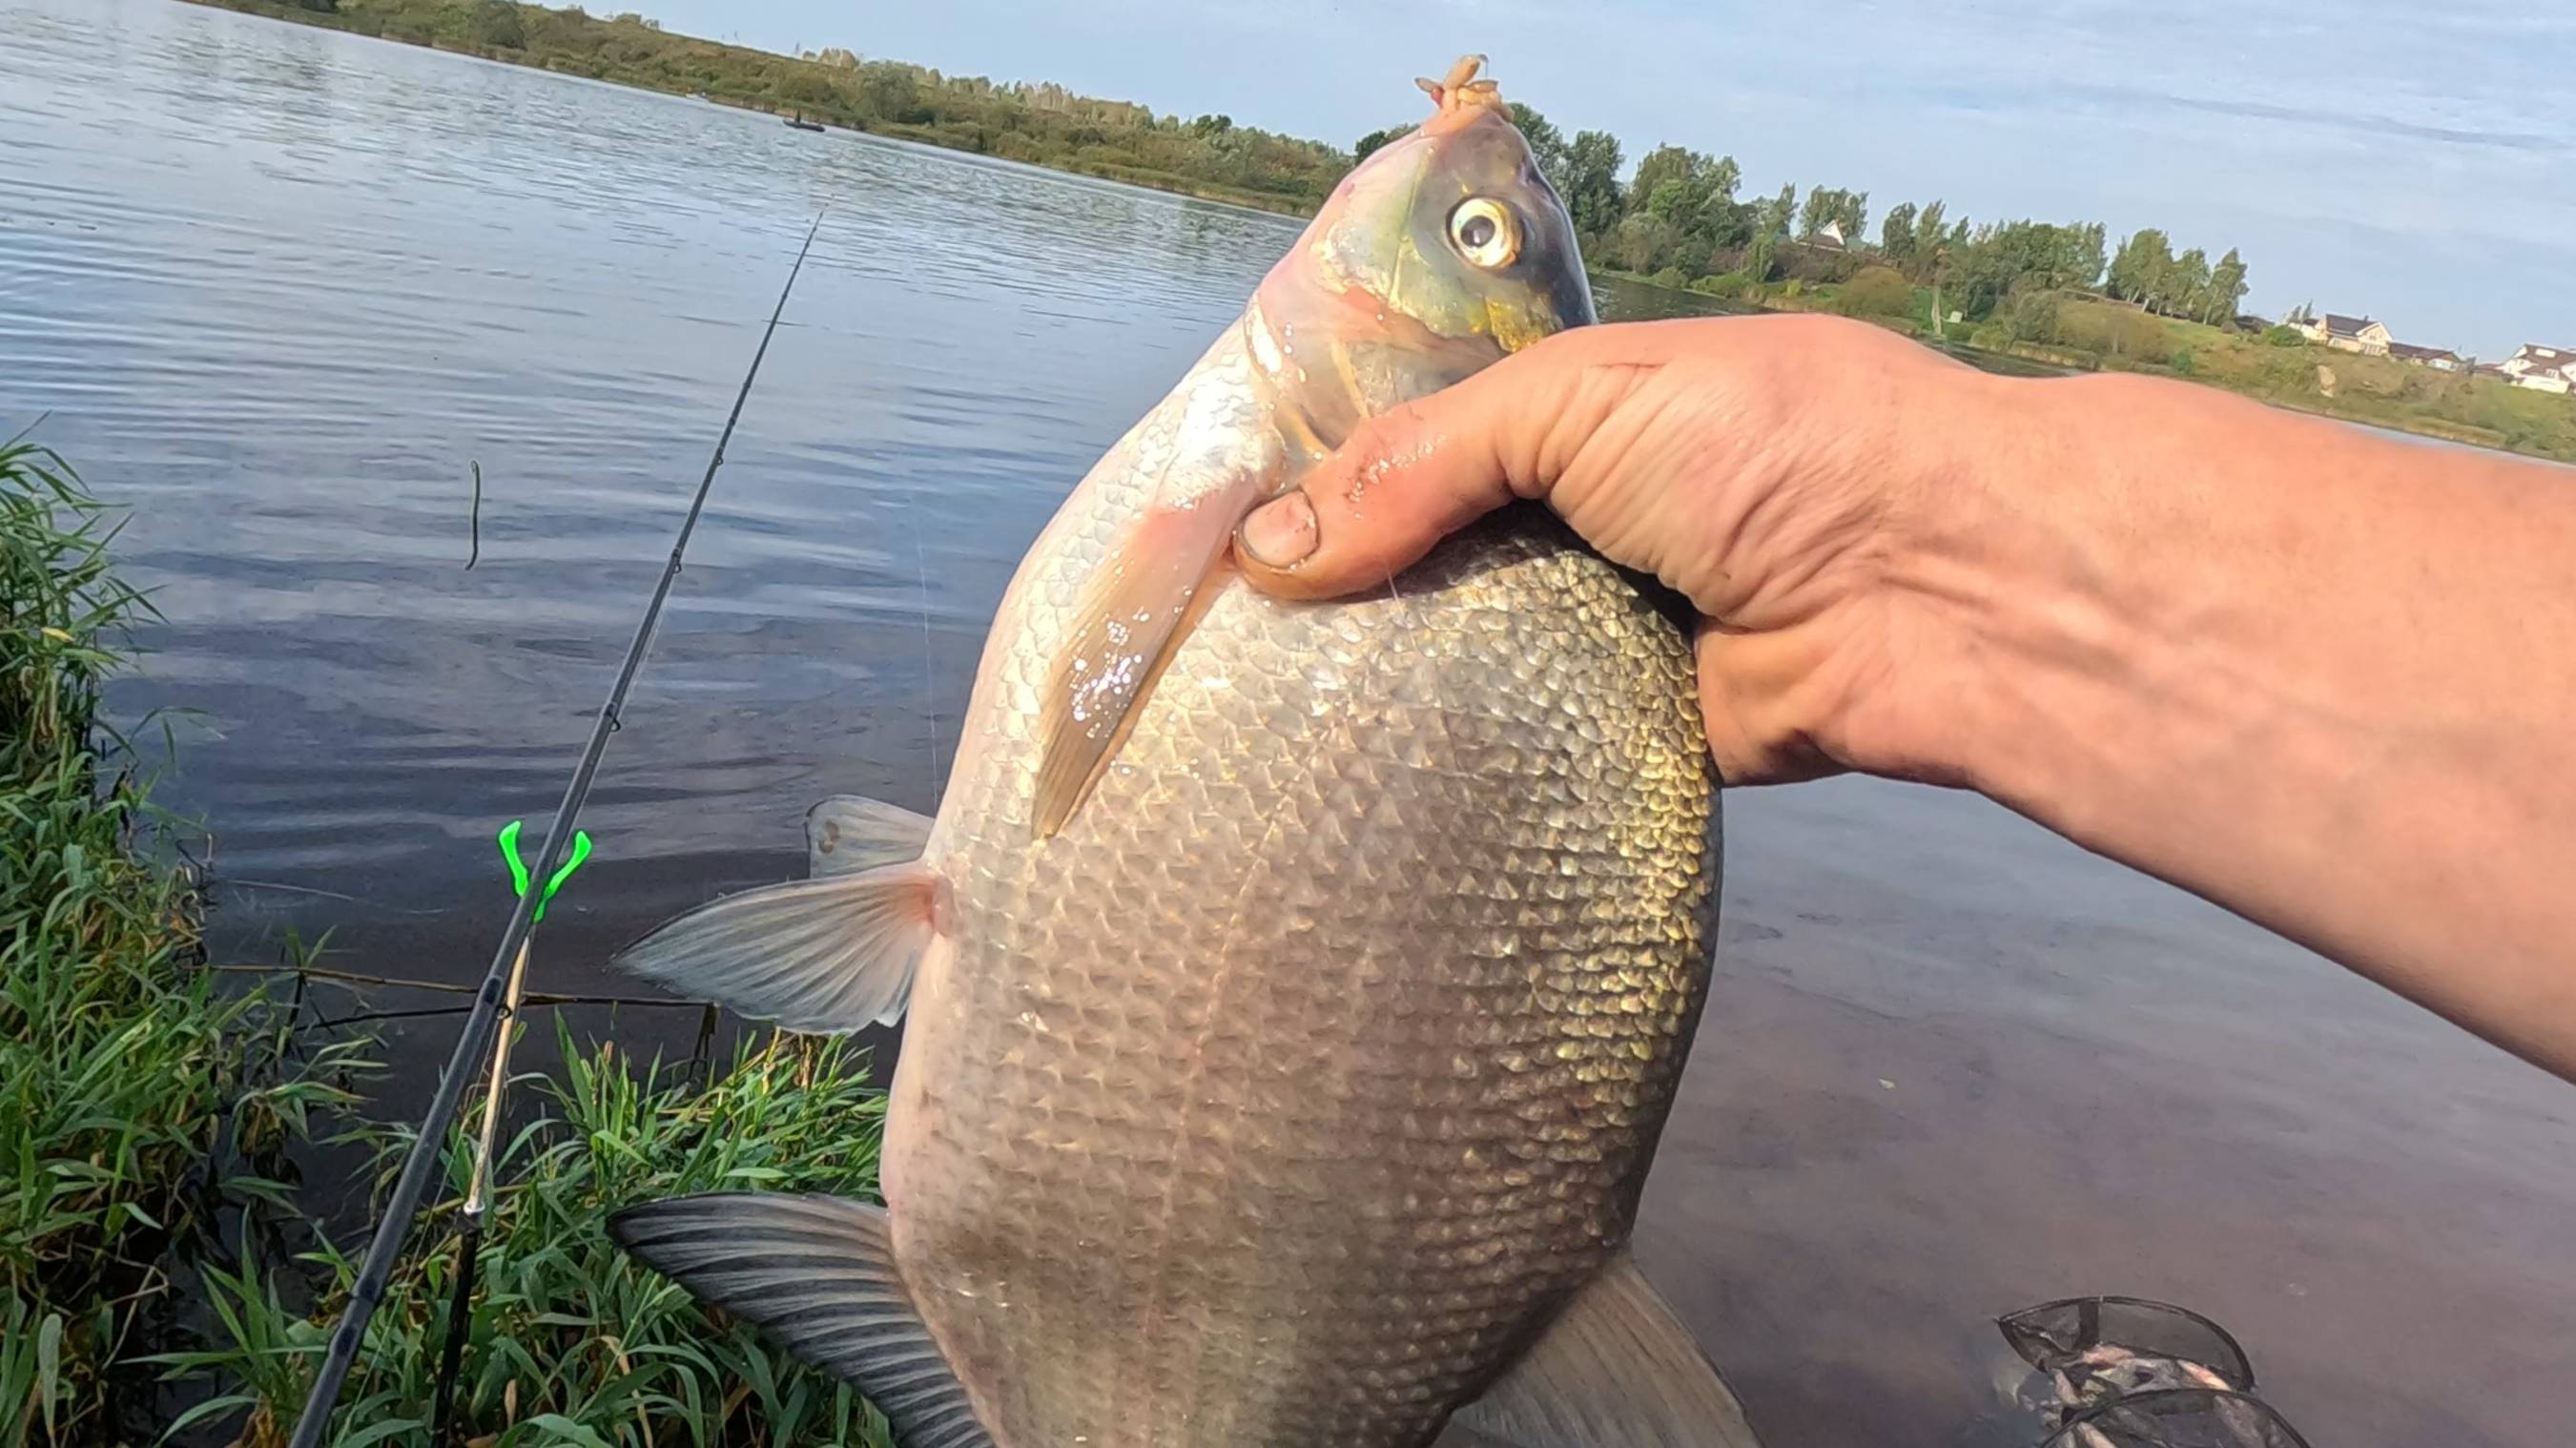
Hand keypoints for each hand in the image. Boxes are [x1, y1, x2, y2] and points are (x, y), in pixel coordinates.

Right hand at [1234, 314, 1997, 786]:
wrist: (1939, 589)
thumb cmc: (1774, 448)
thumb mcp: (1585, 400)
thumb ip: (1426, 461)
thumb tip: (1267, 549)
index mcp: (1577, 417)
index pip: (1421, 446)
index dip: (1326, 486)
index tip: (1215, 540)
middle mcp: (1583, 523)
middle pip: (1426, 562)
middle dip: (1337, 597)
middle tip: (1212, 652)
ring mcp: (1605, 636)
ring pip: (1462, 664)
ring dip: (1385, 687)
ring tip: (1250, 728)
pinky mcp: (1630, 740)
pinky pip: (1522, 754)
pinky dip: (1457, 766)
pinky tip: (1352, 787)